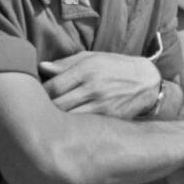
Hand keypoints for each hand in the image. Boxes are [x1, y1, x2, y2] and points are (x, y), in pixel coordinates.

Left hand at [41, 53, 162, 118]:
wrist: (148, 82)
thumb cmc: (116, 67)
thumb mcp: (94, 58)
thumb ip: (66, 63)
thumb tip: (42, 67)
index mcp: (87, 69)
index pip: (53, 86)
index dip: (40, 93)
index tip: (35, 95)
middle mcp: (93, 88)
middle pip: (57, 104)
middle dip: (44, 108)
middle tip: (38, 109)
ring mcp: (101, 105)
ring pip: (68, 118)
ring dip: (56, 120)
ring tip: (49, 119)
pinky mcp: (108, 119)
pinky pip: (83, 126)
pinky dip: (72, 126)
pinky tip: (68, 125)